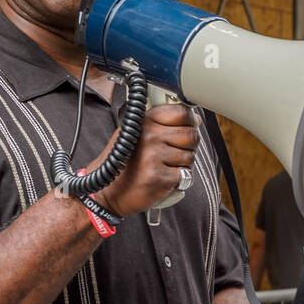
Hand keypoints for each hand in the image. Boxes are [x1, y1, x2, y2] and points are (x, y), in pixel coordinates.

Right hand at [85, 104, 199, 217]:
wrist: (107, 191)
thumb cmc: (125, 163)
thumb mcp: (137, 134)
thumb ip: (164, 124)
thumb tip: (196, 118)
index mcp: (144, 121)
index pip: (181, 112)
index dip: (189, 121)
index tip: (185, 128)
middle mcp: (148, 136)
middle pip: (191, 135)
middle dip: (188, 146)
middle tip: (172, 154)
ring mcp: (153, 156)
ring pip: (190, 156)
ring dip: (182, 164)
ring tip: (163, 166)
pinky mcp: (159, 177)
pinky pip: (185, 175)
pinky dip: (177, 180)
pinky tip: (161, 178)